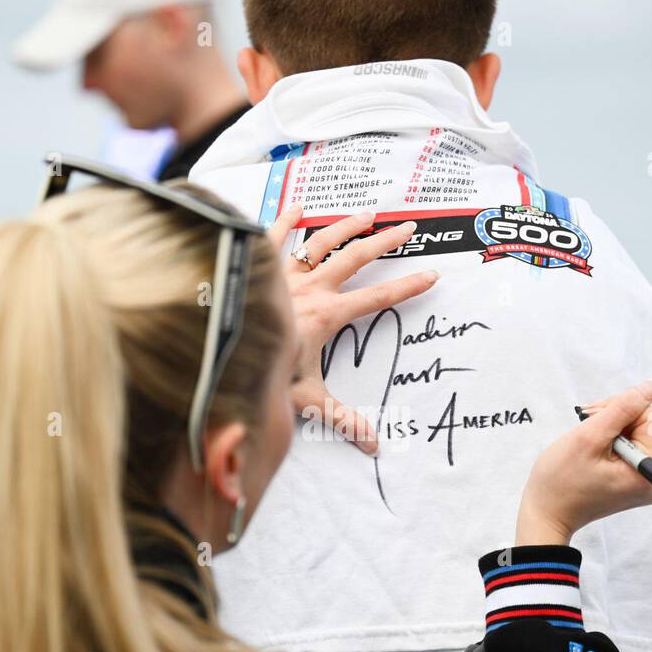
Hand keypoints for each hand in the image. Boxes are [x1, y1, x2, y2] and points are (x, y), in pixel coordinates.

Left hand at [268, 205, 439, 453]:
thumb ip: (342, 419)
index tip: (431, 274)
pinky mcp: (260, 269)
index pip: (377, 299)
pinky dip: (285, 222)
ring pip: (321, 243)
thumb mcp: (306, 399)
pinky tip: (297, 207)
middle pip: (355, 259)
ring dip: (345, 227)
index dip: (407, 287)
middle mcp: (310, 289)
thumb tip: (374, 444)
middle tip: (407, 227)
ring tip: (367, 214)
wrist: (219, 348)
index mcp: (328, 315)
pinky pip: (272, 238)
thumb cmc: (262, 373)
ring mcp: (284, 275)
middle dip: (385, 242)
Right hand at [516, 381, 651, 545]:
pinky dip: (617, 437)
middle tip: (590, 428)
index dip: (623, 410)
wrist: (548, 514)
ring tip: (591, 439)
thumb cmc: (561, 481)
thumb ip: (622, 409)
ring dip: (616, 425)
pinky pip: (638, 443)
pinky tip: (597, 446)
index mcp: (650, 472)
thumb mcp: (588, 438)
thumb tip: (650, 387)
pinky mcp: (639, 478)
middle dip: (621, 416)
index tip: (594, 422)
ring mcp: (649, 480)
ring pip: (644, 429)